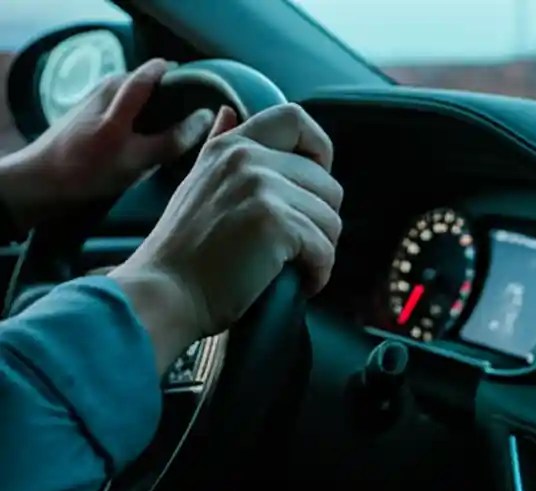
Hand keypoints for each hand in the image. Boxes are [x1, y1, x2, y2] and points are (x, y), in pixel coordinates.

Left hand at [0, 59, 214, 228]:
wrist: (41, 181)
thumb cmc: (90, 169)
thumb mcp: (138, 159)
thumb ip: (173, 139)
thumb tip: (206, 117)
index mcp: (120, 90)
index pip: (157, 70)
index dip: (183, 78)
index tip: (205, 92)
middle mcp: (107, 86)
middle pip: (148, 83)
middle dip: (171, 98)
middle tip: (192, 123)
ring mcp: (95, 98)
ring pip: (136, 97)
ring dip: (154, 112)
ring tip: (171, 136)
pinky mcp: (89, 114)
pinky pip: (123, 108)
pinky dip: (138, 120)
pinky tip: (144, 143)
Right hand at [110, 103, 342, 372]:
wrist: (164, 292)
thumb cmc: (183, 250)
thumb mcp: (197, 181)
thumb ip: (219, 145)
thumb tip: (228, 112)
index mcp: (232, 146)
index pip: (295, 118)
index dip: (320, 150)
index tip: (314, 186)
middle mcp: (247, 158)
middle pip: (327, 182)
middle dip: (321, 221)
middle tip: (297, 247)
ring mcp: (261, 187)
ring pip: (330, 219)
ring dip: (320, 251)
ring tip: (292, 267)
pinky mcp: (275, 222)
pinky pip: (325, 248)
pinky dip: (318, 273)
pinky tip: (298, 282)